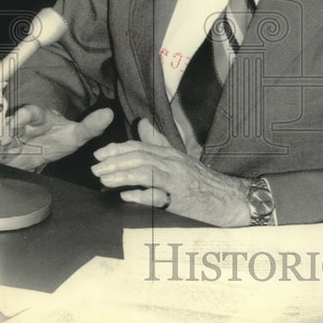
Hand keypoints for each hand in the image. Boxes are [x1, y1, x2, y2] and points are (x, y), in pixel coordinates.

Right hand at [0, 105, 113, 171]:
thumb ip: (90, 126)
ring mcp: (10, 140)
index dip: (23, 115)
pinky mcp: (2, 154)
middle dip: (3, 129)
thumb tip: (108, 114)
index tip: (18, 120)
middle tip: (1, 136)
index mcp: (39, 118)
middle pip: (8, 125)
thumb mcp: (76, 135)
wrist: (45, 152)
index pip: (30, 113)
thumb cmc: (59, 139)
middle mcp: (21, 127)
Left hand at [91, 118, 249, 226]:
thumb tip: (141, 122)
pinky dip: (142, 195)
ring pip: (146, 173)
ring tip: (104, 180)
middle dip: (115, 162)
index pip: (140, 146)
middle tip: (95, 168)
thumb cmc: (200, 180)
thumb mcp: (179, 157)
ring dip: (123, 176)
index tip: (99, 153)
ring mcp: (177, 181)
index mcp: (170, 153)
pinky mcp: (181, 200)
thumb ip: (158, 141)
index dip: (118, 149)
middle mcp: (173, 163)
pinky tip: (126, 196)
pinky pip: (160, 196)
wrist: (228, 197)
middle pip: (140, 157)